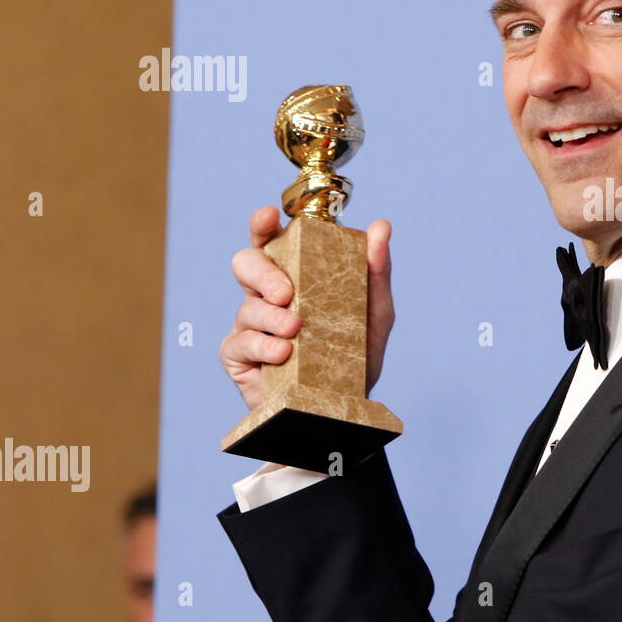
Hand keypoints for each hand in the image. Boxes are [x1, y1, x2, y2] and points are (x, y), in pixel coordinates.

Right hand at [218, 207, 395, 410]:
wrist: (347, 404)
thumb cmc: (357, 352)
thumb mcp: (375, 310)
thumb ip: (376, 269)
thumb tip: (381, 226)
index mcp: (294, 275)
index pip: (271, 240)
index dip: (262, 224)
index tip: (268, 217)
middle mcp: (267, 295)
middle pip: (246, 264)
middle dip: (262, 273)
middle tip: (287, 292)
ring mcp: (250, 325)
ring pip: (247, 307)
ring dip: (271, 317)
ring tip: (296, 330)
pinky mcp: (240, 357)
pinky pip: (240, 343)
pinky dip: (263, 347)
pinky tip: (284, 353)